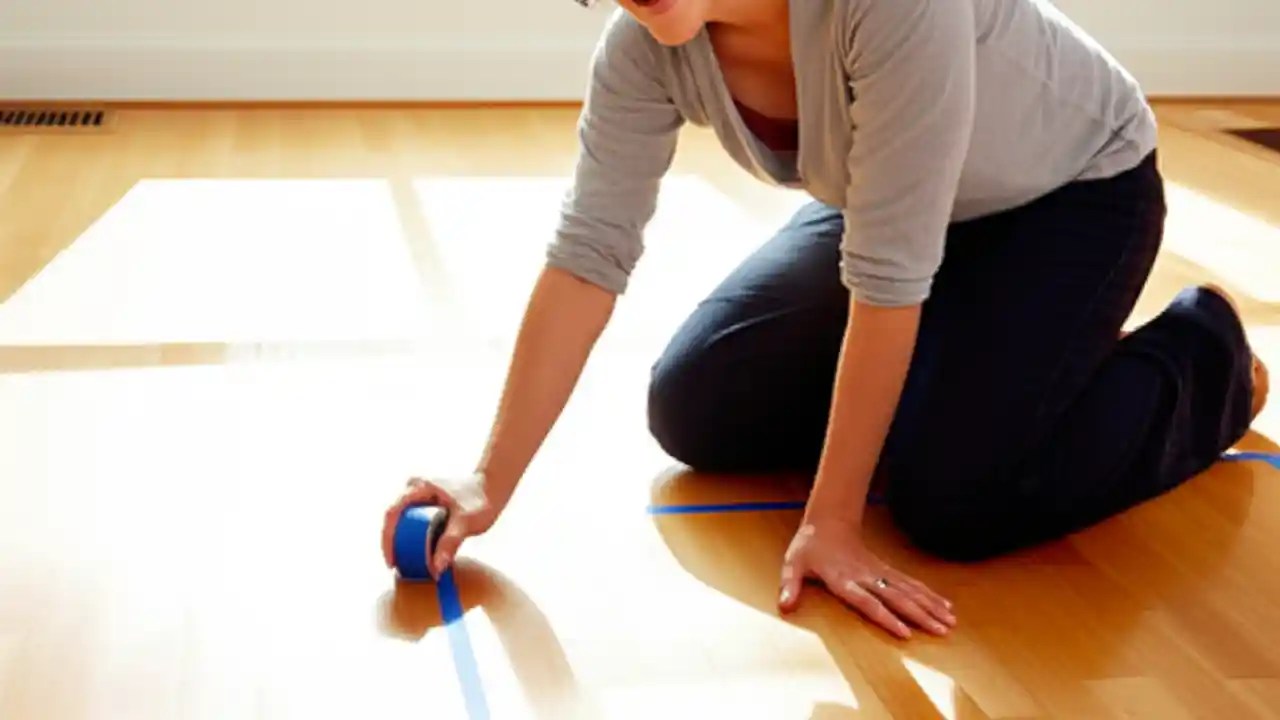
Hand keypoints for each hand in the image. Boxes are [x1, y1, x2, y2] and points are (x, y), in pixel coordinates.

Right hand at [380, 473, 499, 579]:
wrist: (493, 489)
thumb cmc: (480, 499)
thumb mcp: (466, 521)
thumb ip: (451, 542)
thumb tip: (436, 567)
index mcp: (419, 487)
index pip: (392, 513)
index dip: (387, 540)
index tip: (391, 562)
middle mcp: (414, 490)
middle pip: (394, 520)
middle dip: (394, 545)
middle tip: (398, 568)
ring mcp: (418, 498)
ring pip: (401, 524)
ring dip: (402, 545)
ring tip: (406, 566)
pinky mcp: (424, 507)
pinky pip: (411, 526)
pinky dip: (413, 542)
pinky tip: (418, 557)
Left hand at [778, 519, 954, 638]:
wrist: (827, 521)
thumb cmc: (809, 546)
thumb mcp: (793, 564)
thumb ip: (790, 586)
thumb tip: (784, 606)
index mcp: (844, 579)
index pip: (868, 602)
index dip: (886, 617)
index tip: (905, 632)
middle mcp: (866, 576)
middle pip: (897, 598)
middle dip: (920, 615)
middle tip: (941, 631)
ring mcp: (879, 573)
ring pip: (909, 591)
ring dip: (931, 606)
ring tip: (950, 623)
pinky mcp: (885, 570)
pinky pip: (910, 584)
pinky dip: (929, 595)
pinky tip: (945, 605)